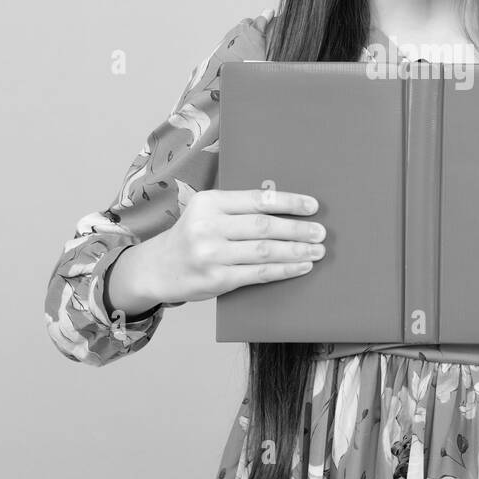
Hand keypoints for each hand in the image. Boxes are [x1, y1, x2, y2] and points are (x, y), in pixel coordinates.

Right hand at [113, 187, 326, 308]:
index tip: (313, 206)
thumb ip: (239, 209)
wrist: (158, 268)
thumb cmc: (193, 236)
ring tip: (317, 250)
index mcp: (209, 202)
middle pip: (264, 226)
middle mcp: (208, 226)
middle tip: (321, 232)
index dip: (289, 202)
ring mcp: (211, 254)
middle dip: (298, 229)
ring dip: (296, 250)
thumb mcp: (208, 212)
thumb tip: (287, 208)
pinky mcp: (217, 279)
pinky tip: (301, 266)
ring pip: (265, 251)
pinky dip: (284, 269)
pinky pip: (259, 273)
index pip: (257, 199)